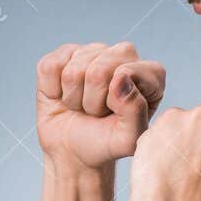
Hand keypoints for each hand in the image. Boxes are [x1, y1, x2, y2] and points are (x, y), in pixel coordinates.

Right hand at [36, 42, 164, 170]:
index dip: (114, 100)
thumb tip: (120, 76)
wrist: (72, 149)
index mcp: (150, 74)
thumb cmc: (104, 142)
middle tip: (96, 113)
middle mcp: (124, 55)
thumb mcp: (127, 139)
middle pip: (98, 70)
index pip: (127, 72)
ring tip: (82, 106)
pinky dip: (52, 89)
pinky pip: (50, 67)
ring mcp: (93, 51)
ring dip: (74, 98)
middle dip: (92, 101)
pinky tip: (63, 95)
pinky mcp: (64, 54)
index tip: (115, 114)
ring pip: (73, 70)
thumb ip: (135, 110)